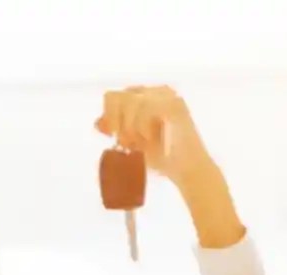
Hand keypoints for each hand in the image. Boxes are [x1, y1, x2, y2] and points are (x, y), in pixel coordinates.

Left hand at [95, 85, 217, 190]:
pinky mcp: (174, 104)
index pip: (113, 97)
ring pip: (131, 100)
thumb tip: (98, 122)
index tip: (113, 137)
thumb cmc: (161, 157)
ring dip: (130, 125)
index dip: (109, 117)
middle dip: (117, 122)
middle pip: (119, 97)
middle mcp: (155, 92)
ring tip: (139, 141)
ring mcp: (167, 95)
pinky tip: (148, 137)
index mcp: (144, 98)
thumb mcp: (131, 142)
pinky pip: (146, 106)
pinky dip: (142, 125)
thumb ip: (116, 129)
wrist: (187, 169)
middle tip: (127, 142)